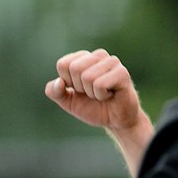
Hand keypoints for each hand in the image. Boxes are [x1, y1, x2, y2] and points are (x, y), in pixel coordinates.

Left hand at [46, 49, 152, 174]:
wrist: (115, 121)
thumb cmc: (93, 108)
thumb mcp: (69, 102)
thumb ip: (56, 92)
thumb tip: (59, 82)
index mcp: (84, 58)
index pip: (63, 64)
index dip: (68, 83)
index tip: (80, 90)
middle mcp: (98, 55)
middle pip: (75, 68)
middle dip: (80, 88)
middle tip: (92, 93)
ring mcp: (112, 62)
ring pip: (87, 77)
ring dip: (92, 93)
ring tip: (102, 94)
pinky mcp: (122, 73)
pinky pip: (100, 84)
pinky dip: (101, 95)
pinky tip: (110, 95)